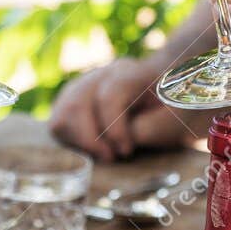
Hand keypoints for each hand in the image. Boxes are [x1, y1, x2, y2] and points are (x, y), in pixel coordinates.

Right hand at [48, 56, 196, 160]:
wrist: (165, 102)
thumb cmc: (170, 113)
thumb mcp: (171, 120)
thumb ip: (144, 128)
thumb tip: (112, 141)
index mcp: (131, 73)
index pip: (109, 95)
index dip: (114, 128)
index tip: (127, 150)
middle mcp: (103, 73)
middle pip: (79, 103)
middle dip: (92, 138)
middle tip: (112, 157)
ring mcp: (83, 85)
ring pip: (64, 112)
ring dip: (81, 141)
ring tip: (103, 154)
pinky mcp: (71, 101)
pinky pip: (59, 122)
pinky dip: (72, 140)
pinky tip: (93, 148)